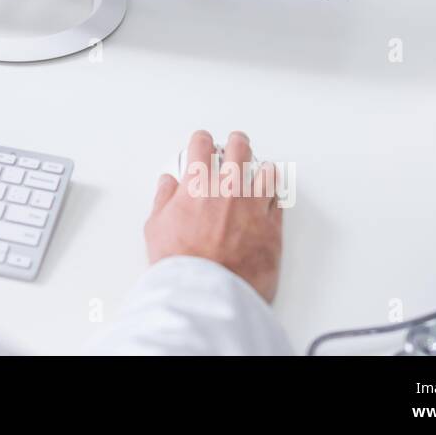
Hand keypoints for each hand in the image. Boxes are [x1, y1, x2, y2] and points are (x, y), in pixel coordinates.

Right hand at [144, 130, 281, 302]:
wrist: (207, 294)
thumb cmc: (181, 265)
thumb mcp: (155, 228)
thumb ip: (163, 199)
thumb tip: (167, 184)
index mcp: (197, 184)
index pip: (201, 146)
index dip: (201, 140)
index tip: (202, 142)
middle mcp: (228, 189)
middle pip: (239, 149)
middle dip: (236, 143)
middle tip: (235, 143)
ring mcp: (254, 207)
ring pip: (267, 172)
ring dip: (261, 168)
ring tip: (259, 169)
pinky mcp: (273, 228)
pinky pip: (280, 201)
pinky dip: (275, 196)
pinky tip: (271, 197)